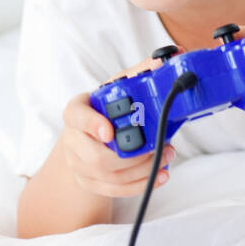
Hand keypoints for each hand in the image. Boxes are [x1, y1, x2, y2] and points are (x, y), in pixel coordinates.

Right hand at [59, 47, 183, 197]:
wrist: (88, 136)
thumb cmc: (105, 108)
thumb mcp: (118, 88)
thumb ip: (141, 72)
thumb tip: (171, 55)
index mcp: (76, 111)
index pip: (77, 116)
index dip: (92, 125)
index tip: (110, 132)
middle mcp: (73, 140)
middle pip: (96, 156)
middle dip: (133, 155)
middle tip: (160, 145)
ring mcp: (78, 165)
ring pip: (109, 176)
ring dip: (143, 170)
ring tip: (167, 156)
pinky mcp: (90, 182)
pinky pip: (114, 190)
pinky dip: (140, 185)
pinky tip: (160, 175)